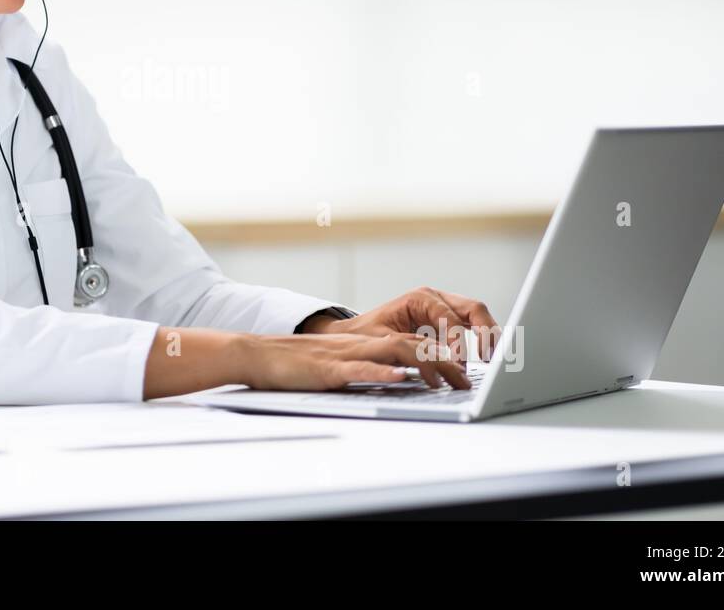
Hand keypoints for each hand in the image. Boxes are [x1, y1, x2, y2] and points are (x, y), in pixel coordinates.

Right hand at [242, 331, 472, 391]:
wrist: (258, 354)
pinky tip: (399, 377)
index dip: (441, 355)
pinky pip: (359, 368)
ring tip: (445, 380)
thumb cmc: (296, 364)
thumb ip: (366, 368)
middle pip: (413, 344)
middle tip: (466, 381)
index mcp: (365, 344)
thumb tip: (397, 379)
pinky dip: (381, 372)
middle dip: (444, 362)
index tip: (463, 374)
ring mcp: (345, 355)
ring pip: (394, 350)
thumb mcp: (339, 365)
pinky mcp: (328, 369)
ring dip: (424, 364)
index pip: (413, 343)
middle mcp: (360, 344)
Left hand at [315, 286, 500, 364]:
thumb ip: (414, 347)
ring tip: (494, 361)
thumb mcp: (387, 340)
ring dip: (488, 337)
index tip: (460, 364)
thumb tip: (442, 360)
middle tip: (489, 359)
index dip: (459, 342)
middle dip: (486, 332)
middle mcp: (436, 299)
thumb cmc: (366, 336)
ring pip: (478, 317)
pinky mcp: (448, 324)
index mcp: (420, 298)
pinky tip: (483, 362)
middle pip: (474, 308)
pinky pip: (471, 329)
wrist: (355, 336)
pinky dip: (480, 343)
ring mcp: (444, 309)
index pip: (450, 318)